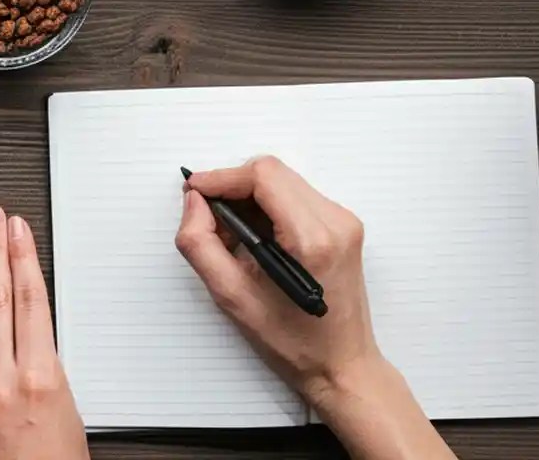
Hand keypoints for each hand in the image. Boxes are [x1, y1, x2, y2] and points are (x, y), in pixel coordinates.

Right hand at [176, 156, 376, 398]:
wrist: (340, 365)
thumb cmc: (293, 341)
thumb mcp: (231, 296)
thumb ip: (201, 244)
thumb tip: (195, 203)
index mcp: (312, 239)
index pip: (263, 176)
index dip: (221, 177)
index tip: (194, 191)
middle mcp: (336, 222)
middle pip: (272, 173)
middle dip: (232, 186)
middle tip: (207, 216)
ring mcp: (343, 222)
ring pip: (283, 182)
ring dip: (249, 197)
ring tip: (231, 236)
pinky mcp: (342, 226)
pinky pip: (295, 196)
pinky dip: (266, 207)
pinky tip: (255, 239)